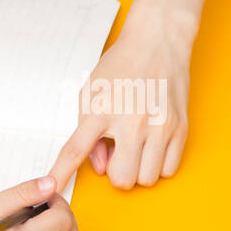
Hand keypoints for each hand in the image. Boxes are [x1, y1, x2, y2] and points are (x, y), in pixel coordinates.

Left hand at [48, 7, 192, 190]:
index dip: (62, 173)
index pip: (75, 150)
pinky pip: (169, 170)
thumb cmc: (120, 65)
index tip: (51, 188)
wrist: (157, 42)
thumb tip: (99, 167)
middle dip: (117, 173)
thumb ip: (87, 132)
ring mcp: (159, 126)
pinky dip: (159, 164)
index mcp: (101, 110)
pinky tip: (153, 144)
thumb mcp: (91, 92)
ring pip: (147, 179)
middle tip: (117, 152)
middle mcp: (131, 121)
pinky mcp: (180, 128)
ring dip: (139, 170)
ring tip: (136, 146)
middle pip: (122, 178)